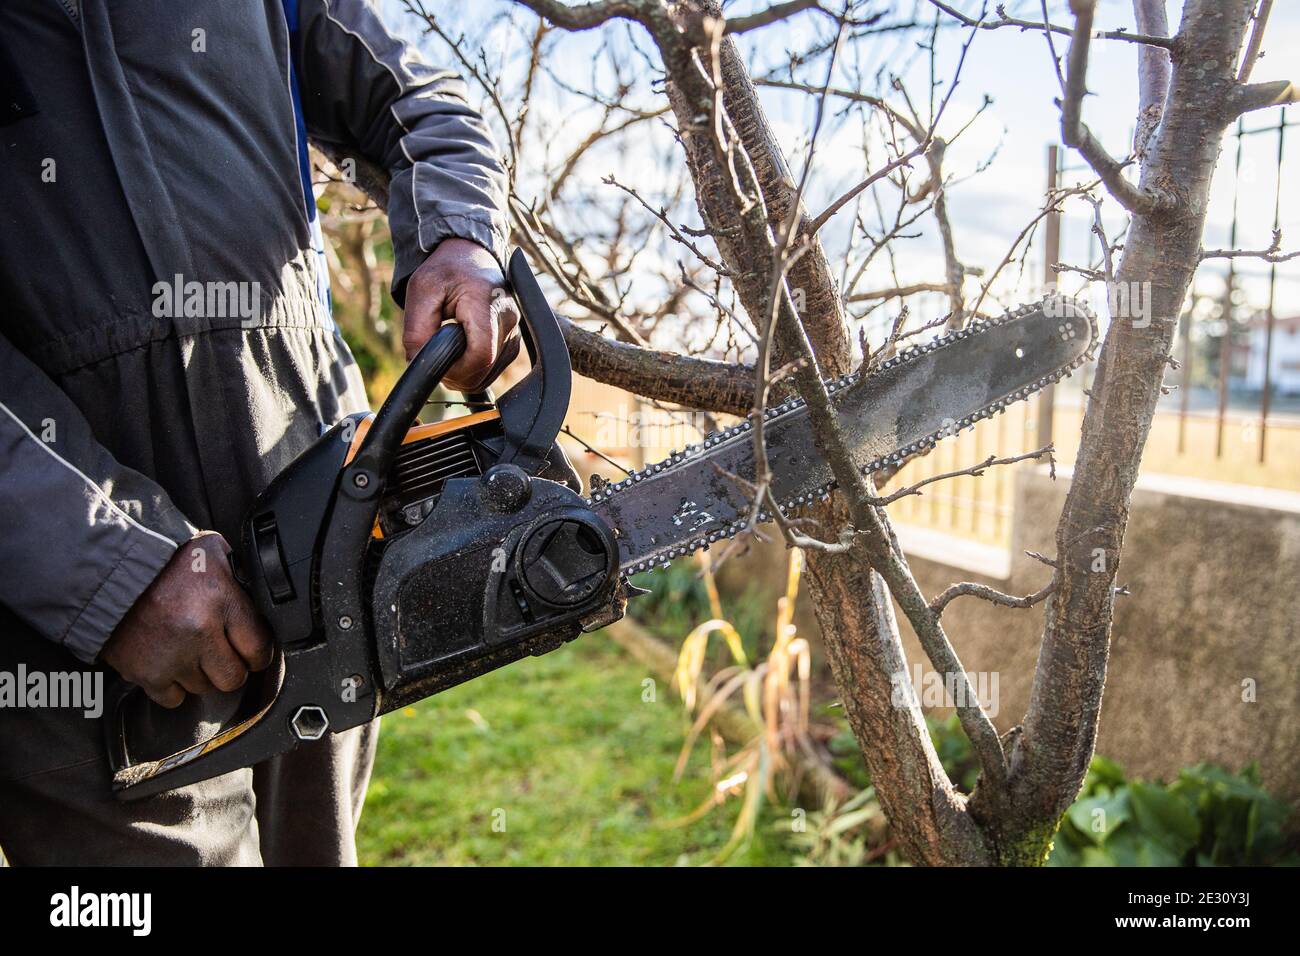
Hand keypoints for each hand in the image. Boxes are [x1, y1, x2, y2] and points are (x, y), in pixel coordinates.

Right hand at [100, 533, 273, 708]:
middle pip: (233, 678)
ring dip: (200, 675)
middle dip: (231, 668)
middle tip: (222, 653)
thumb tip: (261, 600)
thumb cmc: (164, 557)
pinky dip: (173, 686)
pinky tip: (171, 664)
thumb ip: (239, 578)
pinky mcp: (143, 672)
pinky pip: (172, 699)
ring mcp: (170, 656)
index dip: (258, 653)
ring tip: (189, 650)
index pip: (259, 649)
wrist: (108, 567)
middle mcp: (198, 631)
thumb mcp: (213, 551)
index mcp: (221, 599)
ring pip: (203, 689)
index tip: (252, 651)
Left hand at [402, 238, 520, 391]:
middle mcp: (509, 319)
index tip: (439, 363)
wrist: (471, 256)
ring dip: (465, 373)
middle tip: (438, 356)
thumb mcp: (420, 292)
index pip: (481, 356)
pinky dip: (475, 368)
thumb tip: (419, 364)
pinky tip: (462, 350)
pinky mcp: (513, 339)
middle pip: (486, 370)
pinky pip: (494, 368)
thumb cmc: (446, 271)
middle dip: (457, 374)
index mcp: (487, 304)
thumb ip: (416, 331)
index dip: (457, 371)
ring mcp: (515, 331)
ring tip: (449, 350)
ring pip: (490, 374)